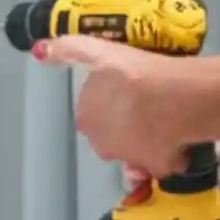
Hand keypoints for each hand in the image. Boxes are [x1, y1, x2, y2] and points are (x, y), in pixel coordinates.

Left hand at [33, 36, 194, 176]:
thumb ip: (70, 50)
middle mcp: (102, 145)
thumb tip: (39, 51)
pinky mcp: (160, 169)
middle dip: (127, 127)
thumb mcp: (100, 52)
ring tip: (167, 119)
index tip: (129, 92)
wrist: (174, 97)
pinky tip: (180, 136)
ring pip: (138, 153)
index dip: (112, 104)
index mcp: (86, 119)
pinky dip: (170, 156)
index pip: (94, 116)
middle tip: (148, 105)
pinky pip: (163, 164)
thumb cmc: (136, 72)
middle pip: (114, 137)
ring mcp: (132, 160)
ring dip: (148, 142)